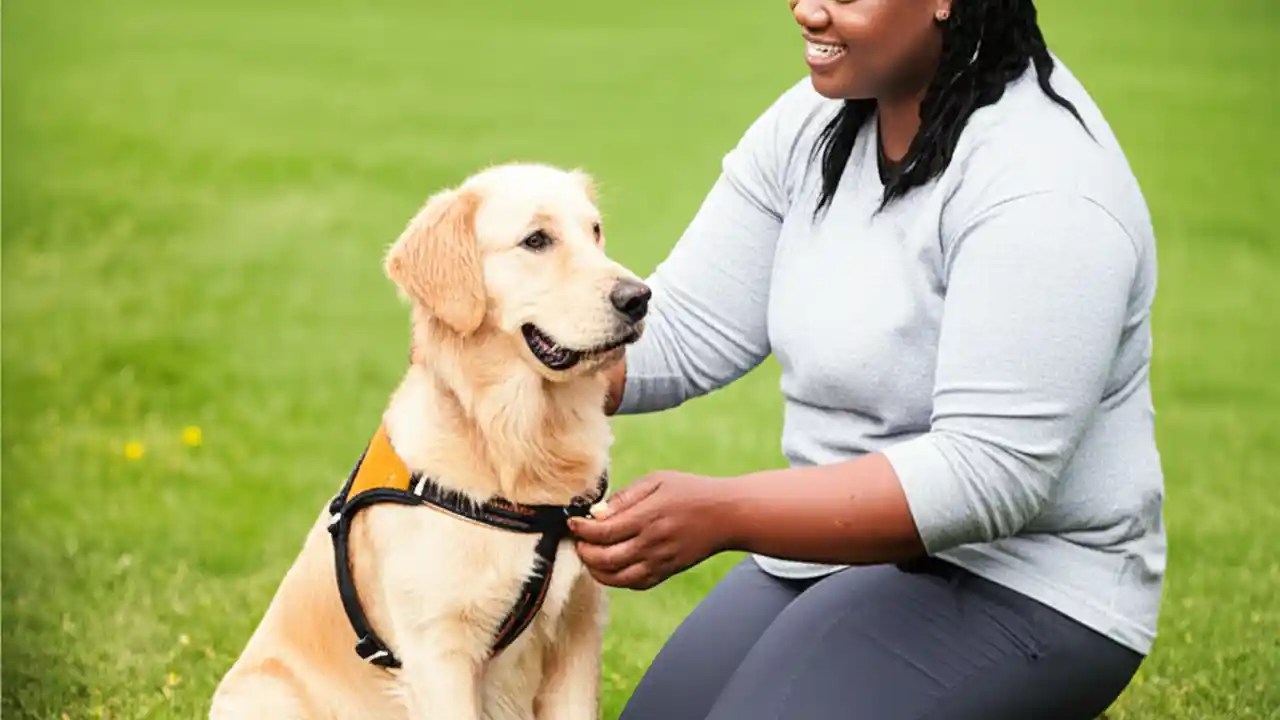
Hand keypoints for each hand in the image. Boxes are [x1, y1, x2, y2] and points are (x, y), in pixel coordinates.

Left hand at [568, 471, 730, 589]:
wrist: (726, 515)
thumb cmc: (690, 492)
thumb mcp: (658, 480)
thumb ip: (626, 497)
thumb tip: (597, 513)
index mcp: (648, 516)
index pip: (603, 531)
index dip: (582, 529)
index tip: (573, 522)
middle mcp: (652, 543)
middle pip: (604, 559)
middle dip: (584, 551)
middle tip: (578, 540)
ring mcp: (660, 561)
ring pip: (616, 578)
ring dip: (595, 569)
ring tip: (589, 555)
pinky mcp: (667, 572)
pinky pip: (634, 584)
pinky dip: (616, 579)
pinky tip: (610, 566)